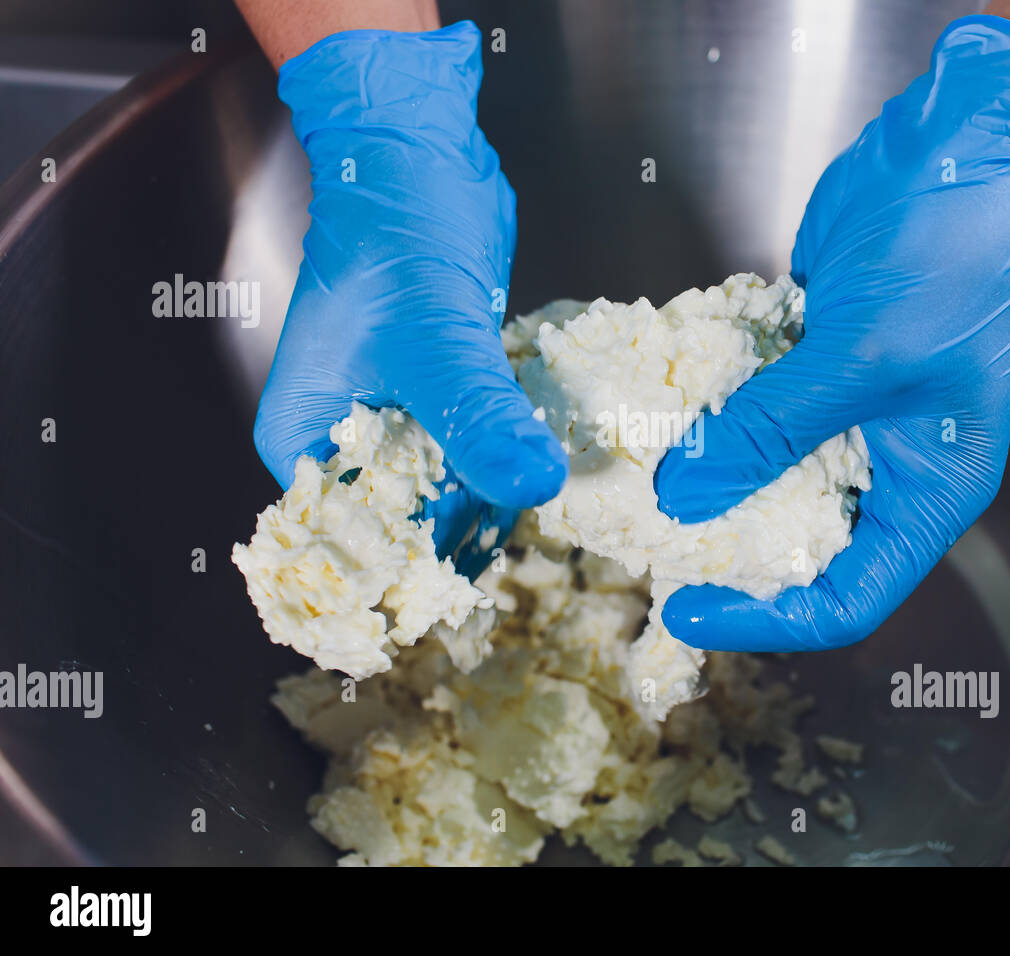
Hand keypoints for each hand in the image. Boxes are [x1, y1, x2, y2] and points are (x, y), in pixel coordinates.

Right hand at [254, 23, 566, 578]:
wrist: (423, 159)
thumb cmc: (395, 235)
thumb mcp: (435, 339)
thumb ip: (476, 417)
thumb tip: (531, 485)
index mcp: (307, 442)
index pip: (350, 543)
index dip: (408, 572)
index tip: (470, 592)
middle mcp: (347, 440)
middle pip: (406, 526)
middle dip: (463, 535)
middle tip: (522, 526)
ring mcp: (398, 420)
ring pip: (451, 491)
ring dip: (495, 493)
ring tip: (542, 488)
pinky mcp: (444, 399)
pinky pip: (478, 450)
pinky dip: (507, 457)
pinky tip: (545, 461)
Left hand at [654, 15, 1009, 650]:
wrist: (962, 154)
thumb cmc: (951, 257)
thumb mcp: (860, 357)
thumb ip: (769, 430)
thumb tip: (685, 492)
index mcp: (929, 492)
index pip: (849, 597)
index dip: (768, 618)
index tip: (689, 607)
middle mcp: (888, 467)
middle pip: (801, 548)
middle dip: (729, 554)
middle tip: (652, 549)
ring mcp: (846, 416)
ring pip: (767, 479)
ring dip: (711, 481)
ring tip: (642, 486)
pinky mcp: (810, 367)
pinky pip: (751, 413)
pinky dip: (711, 417)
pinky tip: (661, 416)